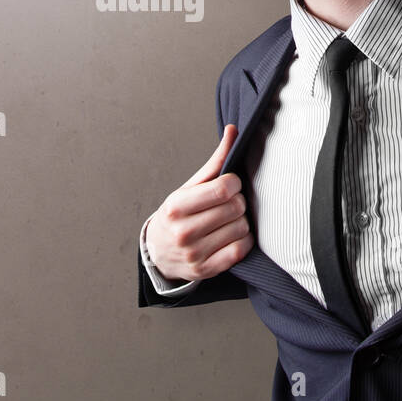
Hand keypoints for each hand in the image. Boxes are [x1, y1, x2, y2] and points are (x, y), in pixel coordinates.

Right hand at [146, 124, 254, 281]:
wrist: (158, 252)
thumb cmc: (177, 214)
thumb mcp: (188, 188)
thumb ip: (214, 162)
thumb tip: (233, 130)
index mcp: (176, 206)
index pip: (223, 188)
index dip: (234, 183)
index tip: (230, 184)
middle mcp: (183, 231)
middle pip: (235, 208)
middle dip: (238, 201)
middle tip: (229, 203)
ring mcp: (194, 254)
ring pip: (241, 228)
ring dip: (241, 221)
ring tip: (229, 220)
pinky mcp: (206, 270)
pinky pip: (240, 250)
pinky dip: (243, 240)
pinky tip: (233, 235)